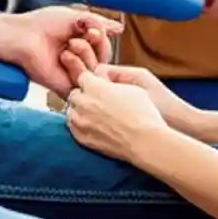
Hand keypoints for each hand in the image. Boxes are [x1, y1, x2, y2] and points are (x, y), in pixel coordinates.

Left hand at [9, 7, 123, 94]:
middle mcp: (78, 61)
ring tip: (70, 43)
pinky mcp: (66, 87)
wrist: (23, 36)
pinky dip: (79, 66)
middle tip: (87, 34)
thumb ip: (100, 23)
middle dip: (100, 44)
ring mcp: (73, 75)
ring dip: (88, 53)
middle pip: (105, 59)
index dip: (102, 37)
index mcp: (80, 45)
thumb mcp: (77, 17)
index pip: (104, 47)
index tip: (92, 28)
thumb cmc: (43, 24)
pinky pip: (86, 82)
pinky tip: (65, 55)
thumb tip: (119, 29)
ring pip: (98, 70)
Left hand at [75, 64, 203, 135]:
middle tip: (96, 101)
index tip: (98, 86)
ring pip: (72, 111)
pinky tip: (93, 126)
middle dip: (83, 95)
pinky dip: (80, 125)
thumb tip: (104, 80)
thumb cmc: (144, 113)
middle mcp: (84, 103)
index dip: (91, 81)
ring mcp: (81, 122)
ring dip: (80, 110)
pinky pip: (73, 128)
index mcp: (95, 87)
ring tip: (94, 115)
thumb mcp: (133, 86)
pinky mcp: (82, 138)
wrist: (146, 141)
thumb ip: (114, 80)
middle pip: (74, 94)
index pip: (83, 77)